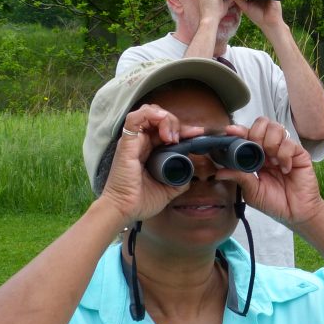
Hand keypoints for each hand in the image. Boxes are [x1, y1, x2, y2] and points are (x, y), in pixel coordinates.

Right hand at [98, 105, 204, 223]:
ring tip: (172, 137)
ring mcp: (133, 141)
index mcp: (150, 150)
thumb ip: (179, 179)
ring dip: (165, 119)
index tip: (198, 134)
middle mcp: (141, 142)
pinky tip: (163, 127)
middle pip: (160, 117)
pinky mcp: (126, 143)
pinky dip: (150, 115)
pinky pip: (134, 119)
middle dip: (176, 122)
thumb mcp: (168, 189)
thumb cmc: (141, 201)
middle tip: (184, 137)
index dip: (183, 128)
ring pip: (149, 112)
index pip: (167, 129)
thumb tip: (190, 172)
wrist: (125, 210)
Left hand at [225, 118, 323, 225]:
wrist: (295, 213)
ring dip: (270, 143)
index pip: (247, 134)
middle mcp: (270, 149)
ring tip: (271, 162)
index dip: (239, 130)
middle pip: (262, 123)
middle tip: (257, 152)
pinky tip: (284, 169)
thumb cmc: (273, 203)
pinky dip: (284, 155)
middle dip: (256, 134)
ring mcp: (285, 149)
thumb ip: (239, 177)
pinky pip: (289, 143)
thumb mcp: (251, 192)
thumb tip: (219, 172)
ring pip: (276, 128)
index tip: (230, 131)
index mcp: (256, 155)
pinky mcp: (299, 153)